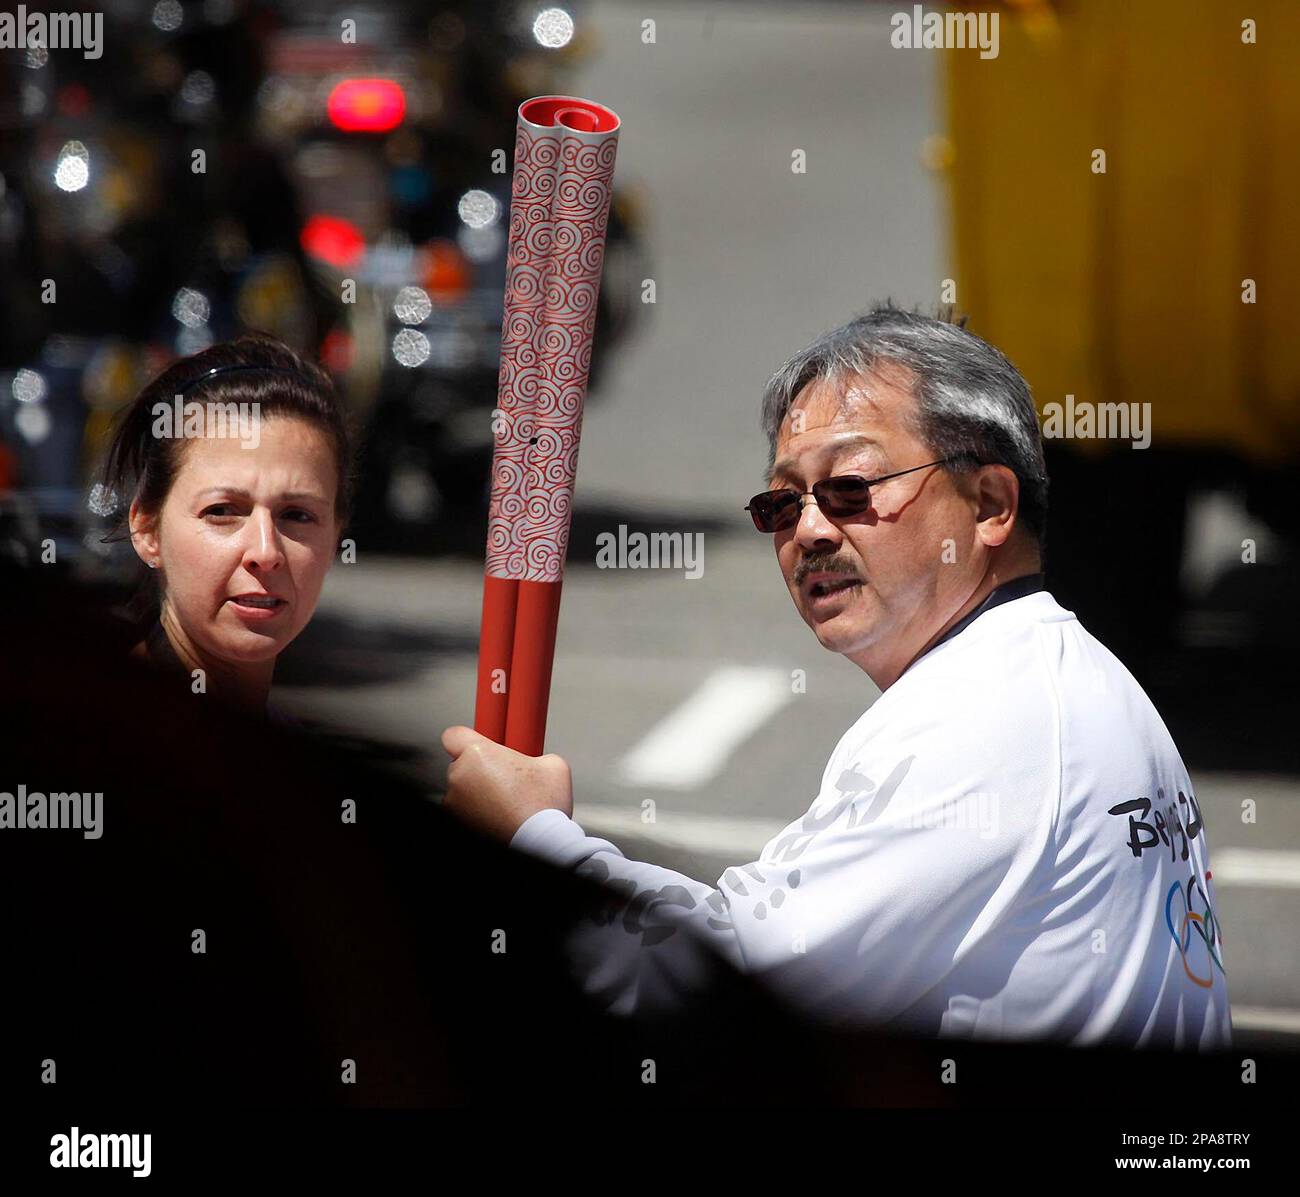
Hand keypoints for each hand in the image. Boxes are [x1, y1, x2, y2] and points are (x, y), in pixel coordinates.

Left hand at [440, 725, 573, 842]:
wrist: (540, 843)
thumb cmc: (543, 807)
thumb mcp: (554, 765)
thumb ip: (536, 754)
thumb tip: (535, 761)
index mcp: (478, 754)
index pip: (453, 735)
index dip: (467, 738)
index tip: (480, 745)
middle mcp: (459, 777)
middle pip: (461, 764)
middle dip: (480, 769)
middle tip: (506, 779)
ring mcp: (455, 804)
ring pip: (462, 791)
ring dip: (478, 793)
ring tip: (506, 803)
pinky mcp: (459, 823)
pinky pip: (465, 812)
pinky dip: (478, 814)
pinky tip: (501, 817)